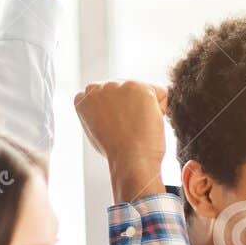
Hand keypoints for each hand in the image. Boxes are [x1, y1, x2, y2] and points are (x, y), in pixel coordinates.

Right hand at [74, 80, 167, 201]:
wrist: (130, 160)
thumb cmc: (118, 152)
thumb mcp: (98, 130)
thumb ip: (100, 113)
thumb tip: (111, 108)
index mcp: (83, 98)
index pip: (111, 96)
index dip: (121, 114)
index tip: (119, 128)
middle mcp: (96, 87)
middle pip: (128, 91)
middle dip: (134, 108)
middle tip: (130, 129)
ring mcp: (116, 85)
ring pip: (145, 91)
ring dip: (147, 108)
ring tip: (138, 126)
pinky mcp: (137, 86)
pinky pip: (162, 93)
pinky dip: (162, 109)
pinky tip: (149, 122)